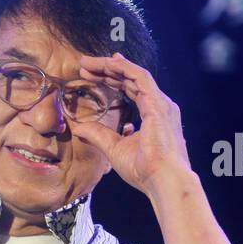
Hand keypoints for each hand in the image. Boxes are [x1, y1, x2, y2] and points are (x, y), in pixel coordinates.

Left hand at [68, 52, 194, 197]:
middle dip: (107, 70)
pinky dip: (124, 68)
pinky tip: (108, 63)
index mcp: (152, 114)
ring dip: (111, 66)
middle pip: (130, 79)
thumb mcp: (114, 148)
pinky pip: (140, 77)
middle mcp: (159, 105)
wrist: (163, 180)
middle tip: (85, 65)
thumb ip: (98, 135)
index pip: (130, 90)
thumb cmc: (145, 170)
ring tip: (89, 63)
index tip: (91, 75)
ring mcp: (160, 103)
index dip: (111, 80)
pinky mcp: (158, 104)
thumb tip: (79, 128)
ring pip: (134, 74)